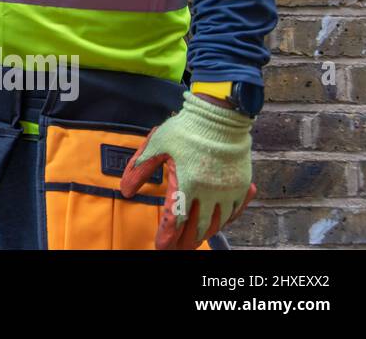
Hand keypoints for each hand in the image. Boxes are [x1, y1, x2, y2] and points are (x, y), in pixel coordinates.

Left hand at [119, 91, 256, 249]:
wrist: (220, 116)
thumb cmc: (185, 128)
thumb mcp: (155, 145)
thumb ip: (139, 169)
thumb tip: (125, 191)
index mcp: (186, 183)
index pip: (174, 219)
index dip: (167, 236)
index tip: (161, 245)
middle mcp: (209, 191)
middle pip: (198, 227)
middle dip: (186, 241)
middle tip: (179, 249)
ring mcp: (227, 190)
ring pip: (217, 222)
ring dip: (205, 233)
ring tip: (196, 240)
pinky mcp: (240, 184)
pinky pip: (234, 211)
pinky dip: (225, 220)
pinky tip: (218, 223)